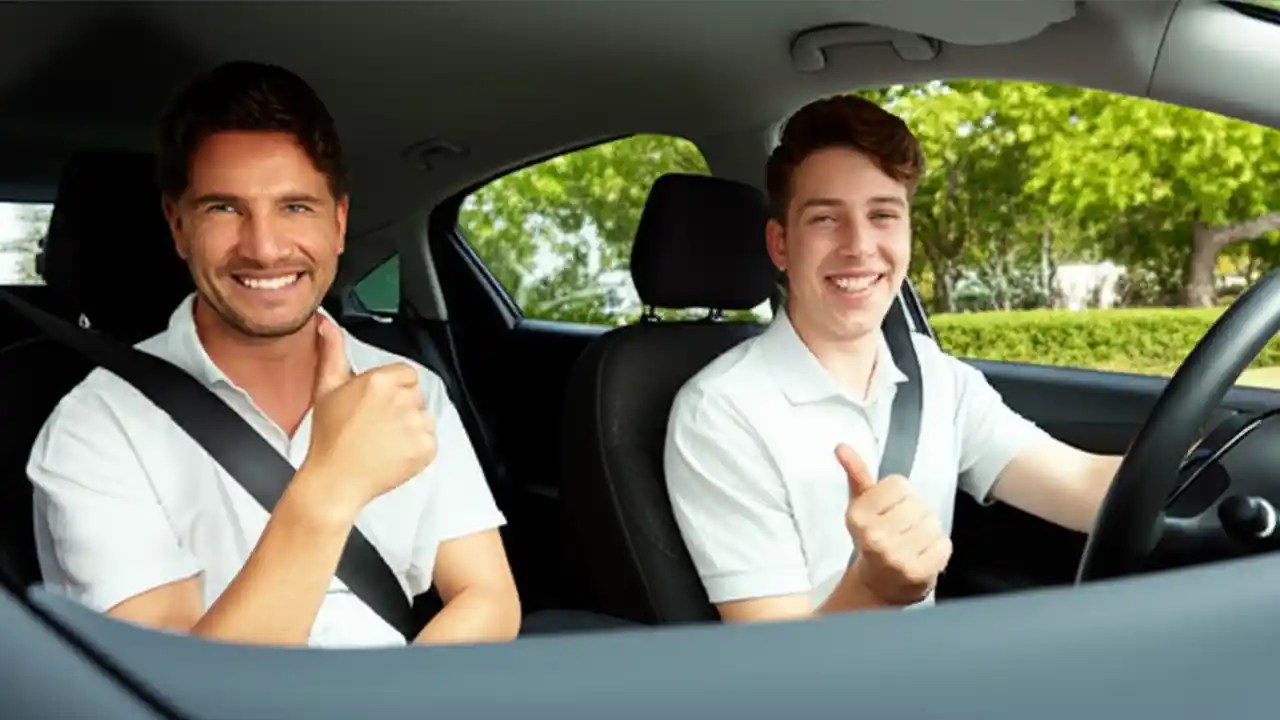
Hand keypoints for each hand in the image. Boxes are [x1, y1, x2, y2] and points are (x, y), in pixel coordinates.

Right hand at [299, 317, 436, 514]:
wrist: (335, 480)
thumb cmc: (329, 438)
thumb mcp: (326, 388)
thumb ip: (332, 351)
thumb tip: (327, 325)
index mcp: (380, 381)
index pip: (405, 373)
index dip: (391, 388)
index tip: (377, 403)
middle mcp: (402, 400)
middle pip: (414, 394)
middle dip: (399, 406)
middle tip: (375, 423)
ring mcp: (416, 425)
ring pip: (423, 416)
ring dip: (409, 426)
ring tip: (382, 439)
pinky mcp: (426, 448)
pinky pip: (429, 440)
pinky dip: (415, 447)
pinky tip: (392, 451)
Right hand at [836, 443, 951, 604]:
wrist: (879, 583)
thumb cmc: (873, 536)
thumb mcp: (862, 505)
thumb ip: (856, 474)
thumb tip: (842, 447)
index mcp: (857, 516)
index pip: (898, 485)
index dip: (899, 495)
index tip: (889, 510)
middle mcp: (874, 538)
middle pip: (917, 503)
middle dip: (916, 512)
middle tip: (904, 528)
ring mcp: (895, 558)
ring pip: (932, 523)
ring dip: (929, 530)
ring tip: (914, 540)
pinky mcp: (917, 573)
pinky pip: (943, 545)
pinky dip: (938, 548)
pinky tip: (923, 554)